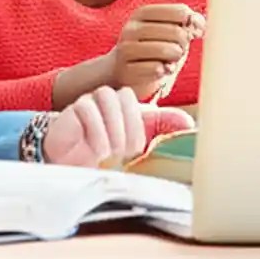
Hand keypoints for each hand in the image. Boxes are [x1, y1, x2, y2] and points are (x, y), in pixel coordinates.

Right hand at [41, 86, 194, 166]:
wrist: (68, 163)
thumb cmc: (103, 151)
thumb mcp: (135, 141)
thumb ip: (161, 128)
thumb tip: (191, 123)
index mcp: (123, 105)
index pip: (137, 100)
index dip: (139, 124)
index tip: (135, 149)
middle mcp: (106, 100)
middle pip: (123, 95)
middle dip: (127, 125)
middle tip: (124, 150)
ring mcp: (88, 102)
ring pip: (106, 96)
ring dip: (113, 128)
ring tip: (111, 150)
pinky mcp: (72, 111)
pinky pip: (87, 109)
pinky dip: (96, 132)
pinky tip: (97, 149)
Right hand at [107, 4, 205, 99]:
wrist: (120, 70)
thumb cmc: (151, 48)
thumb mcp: (167, 31)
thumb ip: (186, 22)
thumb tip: (199, 23)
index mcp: (142, 13)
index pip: (180, 12)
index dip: (192, 23)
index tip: (192, 32)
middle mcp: (131, 28)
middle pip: (175, 32)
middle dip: (184, 43)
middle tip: (179, 49)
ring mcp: (126, 49)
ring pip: (166, 51)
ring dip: (176, 58)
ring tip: (172, 60)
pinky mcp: (126, 70)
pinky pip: (156, 69)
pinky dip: (164, 71)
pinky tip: (162, 70)